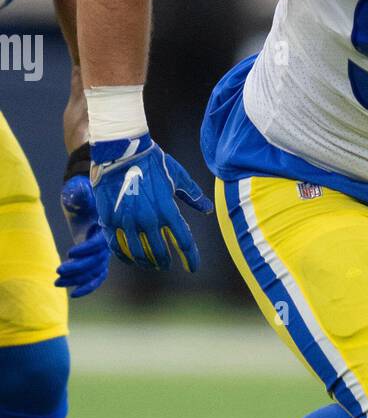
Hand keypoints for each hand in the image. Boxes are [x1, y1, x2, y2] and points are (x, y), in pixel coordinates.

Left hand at [55, 174, 110, 297]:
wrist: (83, 200)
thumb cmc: (81, 194)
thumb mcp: (79, 191)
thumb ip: (78, 194)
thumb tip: (77, 193)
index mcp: (104, 228)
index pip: (99, 244)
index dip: (86, 250)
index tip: (69, 253)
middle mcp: (106, 243)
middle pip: (96, 261)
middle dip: (78, 269)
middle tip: (58, 270)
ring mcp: (101, 253)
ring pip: (94, 272)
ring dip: (77, 280)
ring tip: (57, 282)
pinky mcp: (95, 259)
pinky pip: (96, 277)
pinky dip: (87, 287)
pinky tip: (73, 294)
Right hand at [90, 134, 213, 271]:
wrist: (120, 150)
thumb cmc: (152, 161)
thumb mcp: (177, 176)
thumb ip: (193, 195)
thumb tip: (208, 209)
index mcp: (167, 210)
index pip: (184, 242)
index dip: (191, 258)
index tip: (193, 267)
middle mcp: (148, 220)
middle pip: (159, 253)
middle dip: (164, 262)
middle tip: (166, 265)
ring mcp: (127, 221)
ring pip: (138, 254)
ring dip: (146, 262)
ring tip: (149, 264)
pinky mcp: (109, 219)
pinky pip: (117, 246)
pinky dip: (125, 256)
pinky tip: (130, 258)